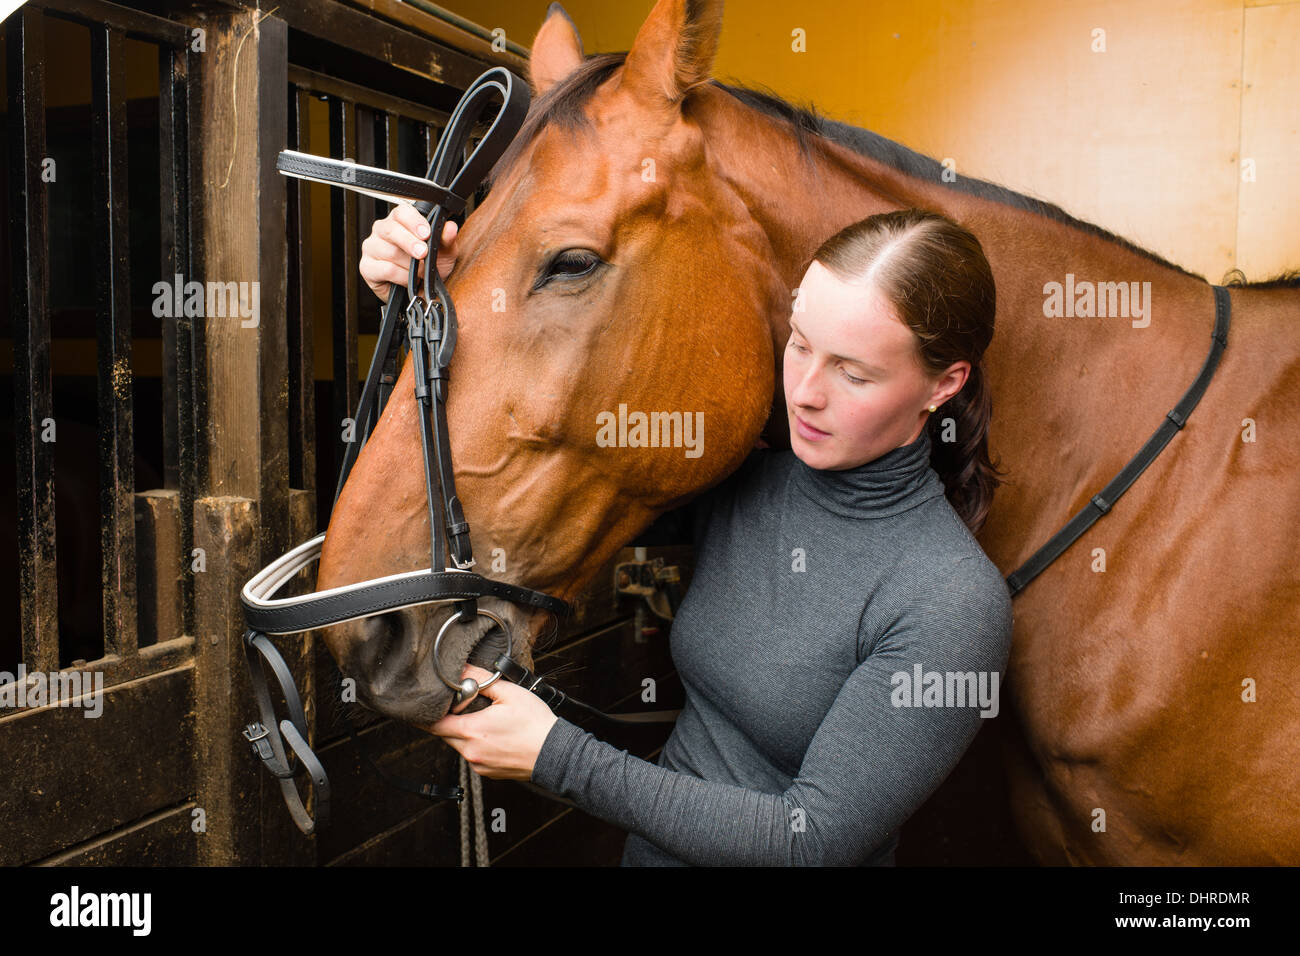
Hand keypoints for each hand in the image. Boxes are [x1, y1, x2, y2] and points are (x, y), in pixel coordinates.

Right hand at [358, 204, 458, 300]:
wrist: (422, 292)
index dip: (413, 221)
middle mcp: (383, 231)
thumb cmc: (429, 267)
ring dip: (410, 265)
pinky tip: (409, 280)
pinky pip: (385, 269)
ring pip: (389, 251)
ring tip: (421, 272)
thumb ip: (446, 239)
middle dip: (410, 242)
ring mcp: (372, 248)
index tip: (426, 233)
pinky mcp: (367, 267)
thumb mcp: (444, 253)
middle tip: (423, 253)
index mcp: (400, 221)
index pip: (401, 212)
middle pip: (391, 229)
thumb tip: (450, 227)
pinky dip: (402, 276)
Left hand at [427, 664, 558, 781]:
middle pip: (445, 735)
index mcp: (471, 731)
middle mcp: (470, 751)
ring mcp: (478, 764)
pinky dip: (476, 745)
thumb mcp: (509, 693)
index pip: (433, 725)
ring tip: (485, 722)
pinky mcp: (487, 772)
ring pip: (459, 746)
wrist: (554, 754)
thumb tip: (463, 671)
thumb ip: (481, 680)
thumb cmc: (535, 724)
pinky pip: (472, 756)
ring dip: (464, 733)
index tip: (430, 706)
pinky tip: (495, 737)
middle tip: (463, 708)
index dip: (428, 714)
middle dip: (450, 721)